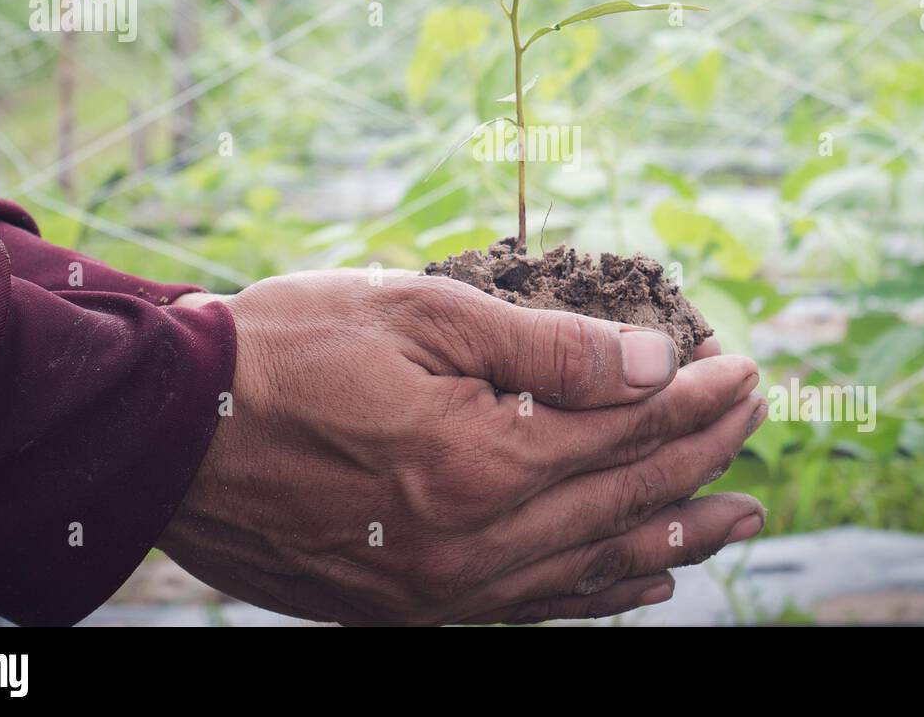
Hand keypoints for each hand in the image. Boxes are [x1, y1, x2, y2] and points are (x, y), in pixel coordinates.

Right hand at [162, 270, 766, 624]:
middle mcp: (472, 542)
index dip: (694, 398)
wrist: (166, 434)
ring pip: (591, 565)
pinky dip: (599, 589)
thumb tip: (652, 362)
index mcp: (480, 460)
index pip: (624, 428)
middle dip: (700, 455)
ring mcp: (442, 587)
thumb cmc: (287, 350)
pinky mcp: (409, 606)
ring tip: (739, 517)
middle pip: (621, 496)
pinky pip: (532, 604)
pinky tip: (644, 580)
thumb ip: (546, 350)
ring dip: (673, 535)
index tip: (744, 370)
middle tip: (757, 421)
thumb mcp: (419, 316)